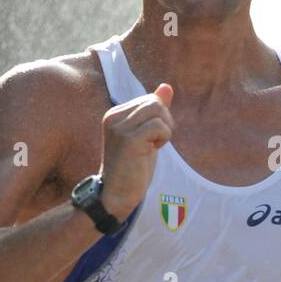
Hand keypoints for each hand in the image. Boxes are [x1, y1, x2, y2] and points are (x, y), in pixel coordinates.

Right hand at [98, 83, 173, 219]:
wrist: (116, 195)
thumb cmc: (132, 168)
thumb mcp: (146, 135)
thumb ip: (155, 111)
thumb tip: (167, 86)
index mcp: (115, 114)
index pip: (150, 99)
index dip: (159, 119)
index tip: (149, 139)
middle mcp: (113, 117)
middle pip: (155, 102)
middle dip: (164, 122)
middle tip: (154, 143)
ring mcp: (119, 127)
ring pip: (158, 110)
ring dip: (164, 130)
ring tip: (152, 146)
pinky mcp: (128, 139)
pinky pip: (159, 126)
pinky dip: (163, 138)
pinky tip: (152, 150)